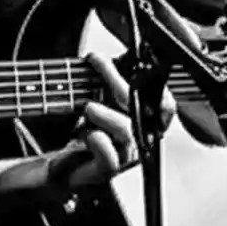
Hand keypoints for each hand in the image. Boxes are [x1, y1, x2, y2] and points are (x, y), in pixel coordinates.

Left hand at [40, 53, 176, 192]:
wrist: (62, 161)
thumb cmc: (83, 129)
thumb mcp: (97, 98)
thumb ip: (110, 79)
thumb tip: (114, 54)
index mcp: (141, 120)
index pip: (165, 104)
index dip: (156, 86)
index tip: (135, 66)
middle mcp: (138, 138)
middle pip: (142, 108)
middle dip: (117, 80)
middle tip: (98, 63)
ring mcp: (125, 156)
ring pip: (127, 132)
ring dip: (106, 114)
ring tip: (88, 107)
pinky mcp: (107, 171)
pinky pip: (110, 158)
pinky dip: (97, 141)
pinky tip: (86, 134)